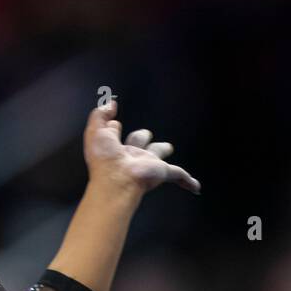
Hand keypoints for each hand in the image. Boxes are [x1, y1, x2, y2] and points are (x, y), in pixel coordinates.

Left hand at [83, 99, 200, 195]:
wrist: (117, 180)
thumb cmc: (105, 159)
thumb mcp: (96, 131)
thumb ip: (101, 115)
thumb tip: (109, 104)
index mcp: (116, 147)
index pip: (115, 134)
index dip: (113, 127)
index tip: (114, 123)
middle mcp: (132, 156)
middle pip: (139, 142)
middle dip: (141, 137)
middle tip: (144, 134)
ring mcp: (148, 164)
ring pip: (158, 154)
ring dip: (161, 151)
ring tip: (166, 148)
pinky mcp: (162, 172)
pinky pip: (179, 175)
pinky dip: (188, 181)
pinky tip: (194, 186)